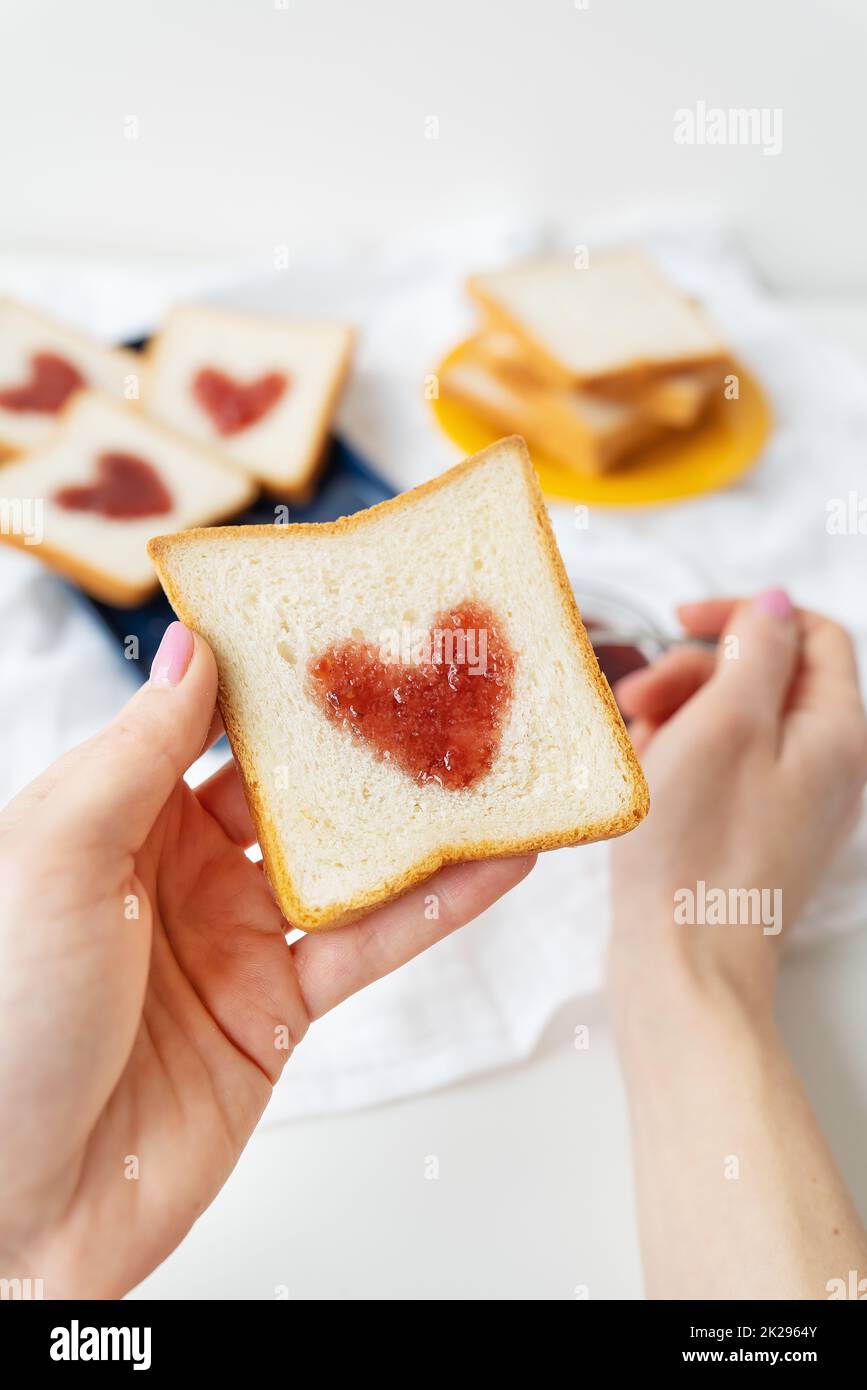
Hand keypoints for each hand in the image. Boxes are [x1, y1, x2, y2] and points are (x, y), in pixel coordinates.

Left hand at [0, 622, 533, 1297]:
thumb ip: (136, 751)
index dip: (274, 669)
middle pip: (294, 783)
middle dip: (365, 734)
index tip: (345, 613)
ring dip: (425, 815)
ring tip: (501, 759)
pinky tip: (502, 861)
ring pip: (349, 859)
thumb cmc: (3, 1018)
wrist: (19, 1203)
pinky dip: (442, 904)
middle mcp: (179, 865)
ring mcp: (236, 936)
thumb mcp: (57, 857)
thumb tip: (195, 647)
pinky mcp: (280, 1009)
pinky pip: (373, 944)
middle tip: (447, 675)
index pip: (210, 719)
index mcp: (114, 813)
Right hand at [606, 591, 866, 1299]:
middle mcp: (822, 767)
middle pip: (764, 678)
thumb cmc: (698, 848)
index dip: (749, 614)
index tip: (683, 619)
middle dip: (695, 673)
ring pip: (730, 723)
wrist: (681, 963)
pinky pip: (713, 770)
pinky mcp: (746, 833)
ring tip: (631, 748)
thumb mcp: (724, 724)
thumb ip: (756, 651)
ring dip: (675, 717)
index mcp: (835, 733)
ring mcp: (784, 803)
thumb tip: (777, 604)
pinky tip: (639, 781)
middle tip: (639, 698)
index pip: (813, 635)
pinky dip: (674, 761)